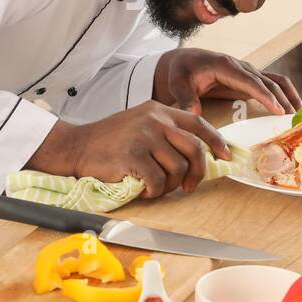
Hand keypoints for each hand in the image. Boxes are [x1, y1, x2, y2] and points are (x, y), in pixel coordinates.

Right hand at [27, 103, 230, 197]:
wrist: (76, 146)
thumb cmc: (109, 141)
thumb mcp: (140, 124)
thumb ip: (165, 132)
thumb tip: (197, 153)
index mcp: (159, 110)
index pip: (198, 123)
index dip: (216, 141)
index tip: (225, 156)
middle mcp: (155, 120)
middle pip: (195, 149)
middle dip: (197, 173)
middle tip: (188, 186)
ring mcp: (145, 136)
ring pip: (178, 168)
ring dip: (170, 185)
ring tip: (154, 185)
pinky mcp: (134, 156)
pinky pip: (159, 182)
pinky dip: (154, 192)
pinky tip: (142, 189)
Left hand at [154, 48, 300, 115]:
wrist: (182, 62)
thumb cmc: (180, 71)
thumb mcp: (177, 83)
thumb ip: (185, 98)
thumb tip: (194, 114)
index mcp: (225, 66)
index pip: (250, 81)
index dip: (265, 95)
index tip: (278, 110)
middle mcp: (241, 66)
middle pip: (268, 81)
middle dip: (283, 99)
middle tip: (293, 120)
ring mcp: (247, 72)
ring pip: (275, 80)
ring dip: (289, 95)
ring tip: (299, 114)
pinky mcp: (249, 78)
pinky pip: (272, 82)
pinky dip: (286, 92)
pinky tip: (293, 106)